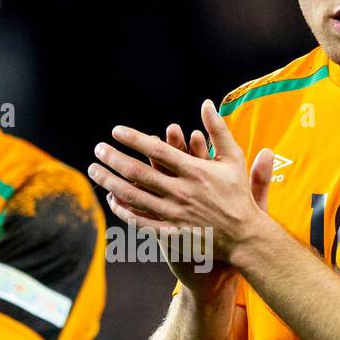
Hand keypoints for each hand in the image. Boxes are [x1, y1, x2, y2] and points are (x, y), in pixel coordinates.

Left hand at [88, 100, 275, 268]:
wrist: (244, 236)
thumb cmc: (238, 195)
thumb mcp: (234, 159)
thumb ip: (218, 130)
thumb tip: (206, 103)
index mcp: (195, 171)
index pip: (157, 151)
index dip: (134, 139)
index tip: (116, 131)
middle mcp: (182, 192)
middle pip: (139, 172)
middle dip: (114, 159)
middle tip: (97, 149)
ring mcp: (175, 214)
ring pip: (134, 196)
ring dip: (111, 182)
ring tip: (94, 170)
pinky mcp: (171, 233)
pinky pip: (141, 221)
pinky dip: (123, 210)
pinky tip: (111, 199)